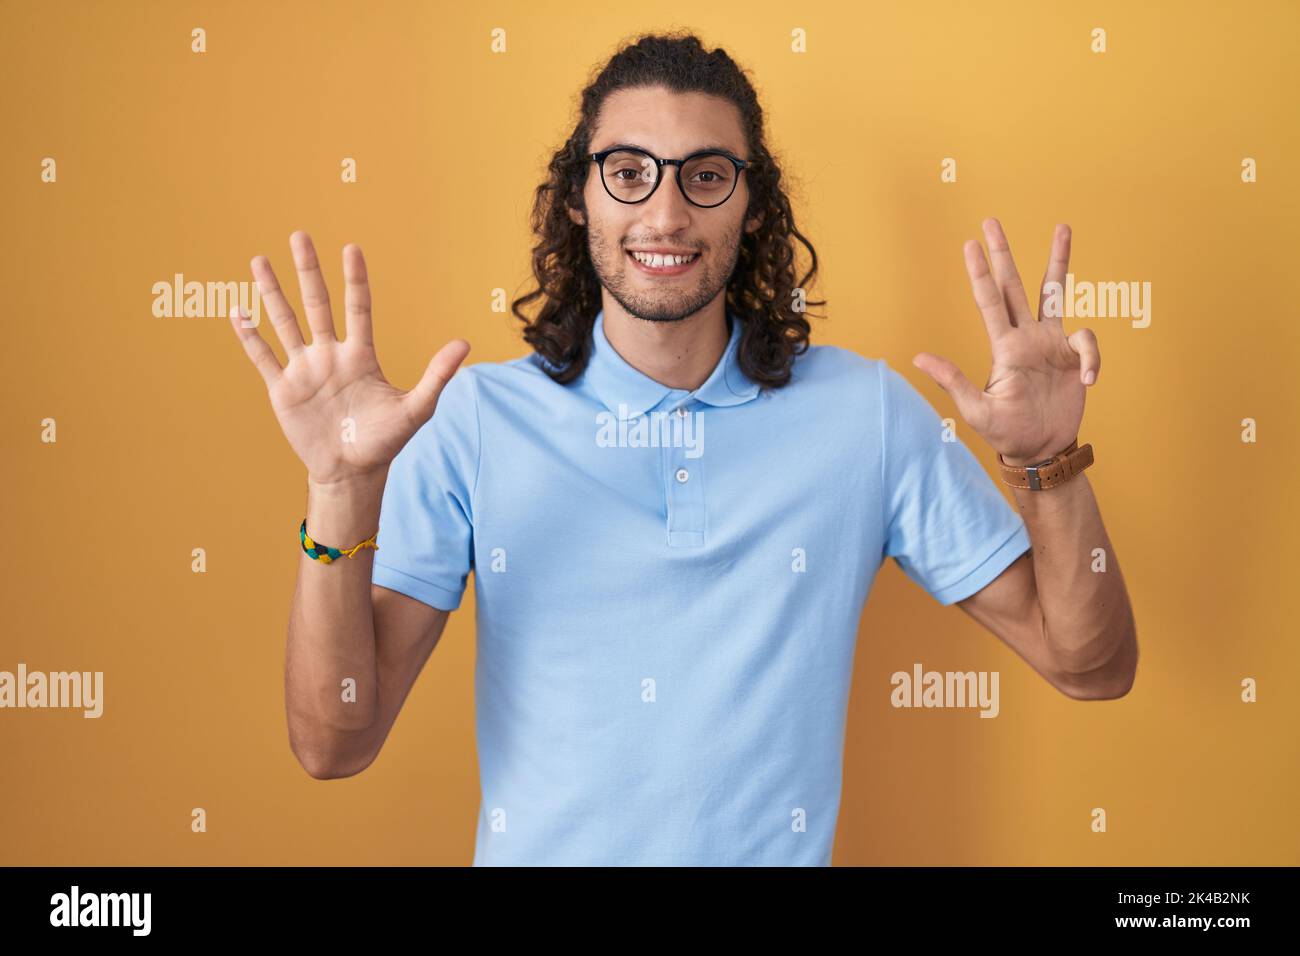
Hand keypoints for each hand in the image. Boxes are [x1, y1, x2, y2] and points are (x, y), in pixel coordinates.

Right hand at [228, 231, 470, 484]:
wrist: (351, 473)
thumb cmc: (385, 442)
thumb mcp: (416, 408)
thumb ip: (437, 375)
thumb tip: (464, 343)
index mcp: (360, 356)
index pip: (358, 308)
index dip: (355, 279)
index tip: (351, 247)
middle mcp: (330, 355)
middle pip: (316, 304)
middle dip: (307, 270)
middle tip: (300, 235)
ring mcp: (304, 370)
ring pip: (285, 322)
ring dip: (272, 292)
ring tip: (259, 260)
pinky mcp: (282, 389)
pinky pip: (263, 357)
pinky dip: (249, 335)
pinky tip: (237, 310)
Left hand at [912, 219, 1097, 465]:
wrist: (1041, 449)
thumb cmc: (1005, 432)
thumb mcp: (976, 410)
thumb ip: (952, 381)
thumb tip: (918, 358)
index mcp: (1003, 346)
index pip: (989, 301)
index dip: (980, 273)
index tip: (970, 244)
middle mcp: (1026, 337)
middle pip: (1014, 285)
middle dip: (1004, 253)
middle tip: (991, 222)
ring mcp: (1051, 344)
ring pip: (1054, 292)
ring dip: (1057, 260)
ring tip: (1062, 228)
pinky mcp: (1075, 357)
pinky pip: (1087, 341)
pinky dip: (1092, 358)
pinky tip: (1087, 382)